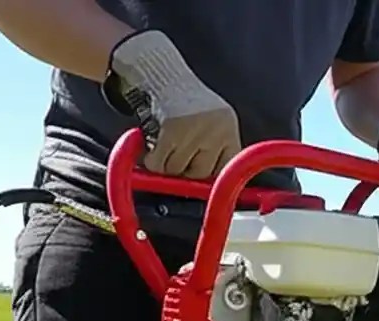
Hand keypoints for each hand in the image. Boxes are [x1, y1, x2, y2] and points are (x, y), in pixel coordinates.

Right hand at [104, 29, 240, 178]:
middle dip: (185, 170)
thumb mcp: (213, 121)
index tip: (201, 184)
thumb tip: (209, 189)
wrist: (162, 73)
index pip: (226, 168)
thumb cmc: (186, 101)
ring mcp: (195, 130)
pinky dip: (151, 161)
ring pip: (177, 170)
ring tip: (164, 147)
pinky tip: (149, 149)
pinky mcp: (172, 130)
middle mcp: (216, 129)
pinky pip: (160, 163)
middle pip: (200, 173)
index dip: (211, 178)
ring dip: (166, 164)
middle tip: (175, 157)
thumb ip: (214, 148)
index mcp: (229, 128)